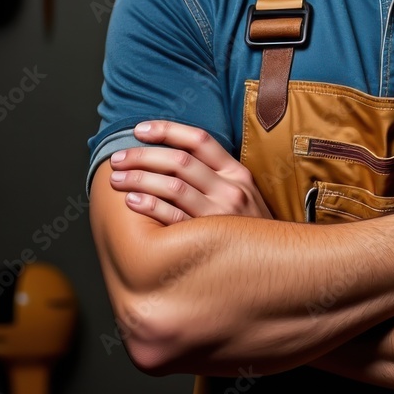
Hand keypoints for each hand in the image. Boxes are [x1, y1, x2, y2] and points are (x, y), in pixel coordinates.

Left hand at [108, 120, 273, 224]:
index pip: (199, 140)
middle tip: (117, 158)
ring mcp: (220, 214)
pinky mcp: (209, 239)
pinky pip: (174, 218)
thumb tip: (172, 158)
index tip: (140, 129)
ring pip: (173, 187)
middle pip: (180, 161)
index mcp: (237, 172)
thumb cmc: (249, 228)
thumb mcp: (243, 193)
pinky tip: (131, 202)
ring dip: (139, 179)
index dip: (167, 130)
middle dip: (143, 156)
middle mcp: (230, 189)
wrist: (277, 263)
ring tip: (117, 179)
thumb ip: (216, 176)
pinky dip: (150, 207)